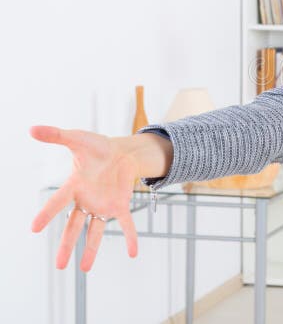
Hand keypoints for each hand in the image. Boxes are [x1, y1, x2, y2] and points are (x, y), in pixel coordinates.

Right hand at [30, 126, 139, 271]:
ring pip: (95, 230)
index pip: (58, 202)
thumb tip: (32, 128)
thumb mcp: (77, 138)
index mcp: (75, 186)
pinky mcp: (120, 205)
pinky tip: (133, 253)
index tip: (34, 227)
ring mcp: (103, 205)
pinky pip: (126, 224)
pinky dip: (130, 238)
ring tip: (84, 269)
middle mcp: (86, 200)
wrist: (121, 151)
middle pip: (74, 225)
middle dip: (66, 245)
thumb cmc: (96, 147)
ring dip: (91, 249)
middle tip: (59, 265)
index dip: (47, 213)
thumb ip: (56, 135)